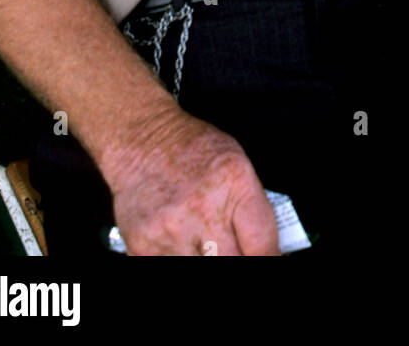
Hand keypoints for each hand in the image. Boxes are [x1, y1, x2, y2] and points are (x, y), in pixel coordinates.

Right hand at [104, 108, 279, 255]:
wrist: (139, 138)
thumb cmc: (189, 148)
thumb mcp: (236, 163)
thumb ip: (252, 208)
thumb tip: (268, 250)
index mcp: (234, 182)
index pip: (262, 246)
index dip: (269, 258)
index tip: (268, 259)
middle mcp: (203, 207)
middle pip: (232, 262)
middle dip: (233, 255)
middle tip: (229, 245)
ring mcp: (171, 229)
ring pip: (199, 269)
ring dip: (204, 257)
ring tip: (200, 237)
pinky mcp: (143, 244)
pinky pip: (167, 267)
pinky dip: (178, 257)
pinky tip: (178, 241)